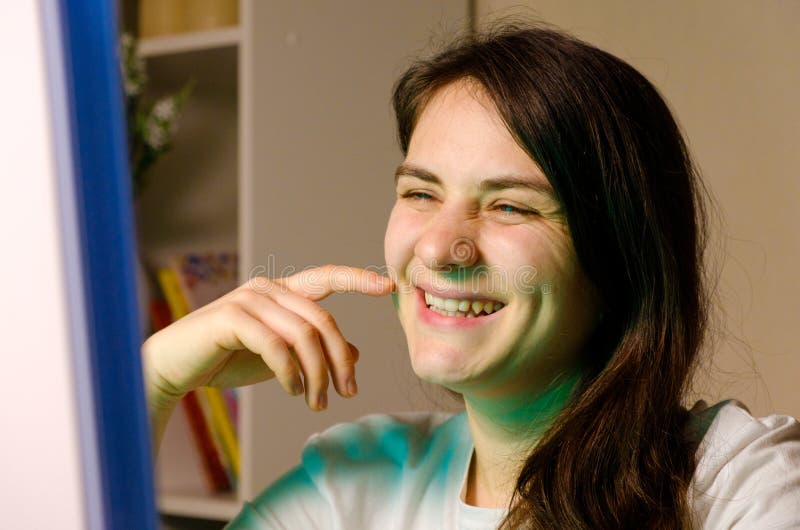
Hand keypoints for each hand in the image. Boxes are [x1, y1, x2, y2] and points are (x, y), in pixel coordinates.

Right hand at [142, 265, 394, 416]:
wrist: (173, 368)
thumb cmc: (226, 359)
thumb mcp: (279, 356)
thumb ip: (312, 349)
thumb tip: (355, 352)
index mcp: (281, 291)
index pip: (326, 278)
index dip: (357, 279)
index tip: (388, 287)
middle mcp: (267, 289)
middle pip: (323, 320)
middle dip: (339, 360)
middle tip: (347, 392)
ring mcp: (248, 299)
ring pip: (303, 335)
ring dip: (317, 373)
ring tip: (317, 401)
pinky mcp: (231, 317)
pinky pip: (276, 346)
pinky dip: (291, 372)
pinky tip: (294, 391)